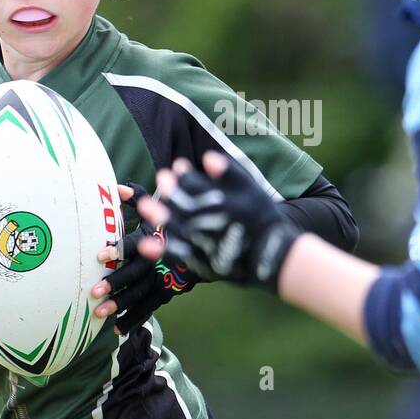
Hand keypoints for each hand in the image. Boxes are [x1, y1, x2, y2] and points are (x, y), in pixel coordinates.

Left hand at [89, 183, 200, 332]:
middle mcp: (160, 260)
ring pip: (141, 294)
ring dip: (120, 305)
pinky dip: (134, 318)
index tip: (100, 254)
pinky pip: (150, 307)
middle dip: (114, 283)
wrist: (206, 243)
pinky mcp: (167, 292)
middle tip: (93, 292)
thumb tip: (119, 188)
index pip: (136, 244)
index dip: (119, 249)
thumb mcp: (162, 205)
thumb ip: (139, 196)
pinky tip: (118, 329)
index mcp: (156, 238)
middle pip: (135, 274)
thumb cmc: (176, 222)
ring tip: (99, 314)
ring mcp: (165, 278)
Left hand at [135, 152, 298, 291]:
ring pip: (175, 228)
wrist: (273, 255)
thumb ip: (229, 172)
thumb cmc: (263, 218)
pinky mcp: (201, 262)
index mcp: (219, 202)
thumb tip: (207, 156)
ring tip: (145, 206)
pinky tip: (145, 244)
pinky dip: (160, 250)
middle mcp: (207, 222)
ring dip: (158, 215)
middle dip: (169, 190)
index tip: (178, 166)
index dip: (184, 174)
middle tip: (161, 178)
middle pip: (181, 204)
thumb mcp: (251, 188)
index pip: (194, 185)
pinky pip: (177, 255)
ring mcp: (203, 244)